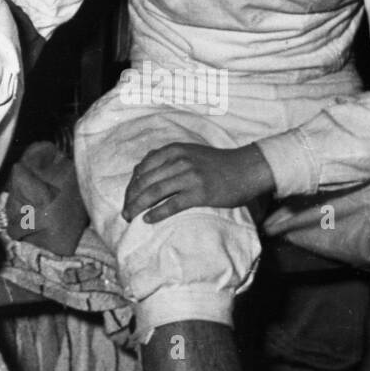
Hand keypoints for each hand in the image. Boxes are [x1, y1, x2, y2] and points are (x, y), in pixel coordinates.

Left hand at [122, 142, 273, 224]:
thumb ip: (166, 159)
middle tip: (124, 213)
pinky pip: (172, 205)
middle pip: (144, 182)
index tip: (126, 199)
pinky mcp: (200, 193)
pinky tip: (148, 220)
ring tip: (130, 218)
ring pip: (154, 193)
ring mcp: (189, 176)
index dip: (130, 186)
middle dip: (130, 199)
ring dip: (138, 207)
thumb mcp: (188, 152)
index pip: (142, 169)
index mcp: (173, 150)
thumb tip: (141, 172)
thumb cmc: (215, 163)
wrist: (245, 168)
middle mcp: (178, 160)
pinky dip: (157, 213)